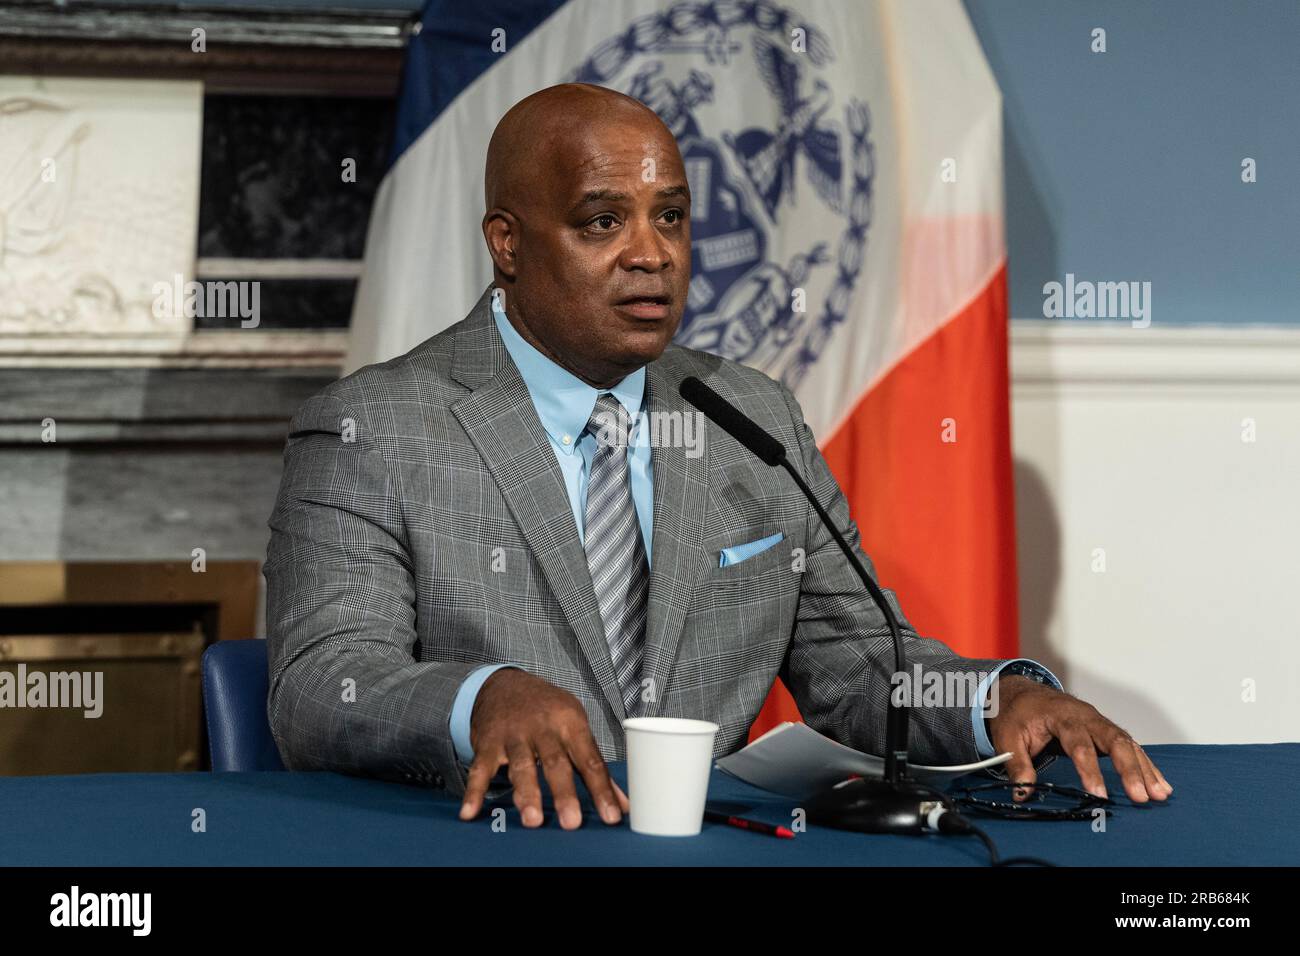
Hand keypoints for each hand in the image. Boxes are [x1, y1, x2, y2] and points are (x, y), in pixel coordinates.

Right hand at [458, 668, 629, 828]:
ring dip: (526, 793)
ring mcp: (513, 734)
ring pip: (521, 766)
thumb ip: (593, 765)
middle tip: (571, 821)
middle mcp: (543, 727)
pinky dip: (474, 791)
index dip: (601, 789)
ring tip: (532, 819)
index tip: (611, 815)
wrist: (505, 683)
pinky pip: (480, 768)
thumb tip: (621, 803)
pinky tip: (470, 811)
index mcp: (570, 723)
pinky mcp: (488, 742)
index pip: (590, 760)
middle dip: (563, 793)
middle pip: (555, 762)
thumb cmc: (548, 710)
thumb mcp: (575, 727)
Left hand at [988, 675, 1173, 803]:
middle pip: (1113, 739)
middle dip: (1129, 769)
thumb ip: (1017, 765)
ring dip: (1144, 769)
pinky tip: (1159, 784)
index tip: (1099, 794)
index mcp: (1061, 716)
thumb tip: (1023, 793)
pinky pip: (1130, 746)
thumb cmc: (1018, 714)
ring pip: (1127, 743)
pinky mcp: (1105, 730)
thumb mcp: (1008, 737)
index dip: (1090, 770)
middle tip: (1140, 797)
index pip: (1079, 744)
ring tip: (1158, 794)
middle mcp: (1085, 716)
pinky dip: (1145, 765)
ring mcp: (1099, 722)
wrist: (1024, 693)